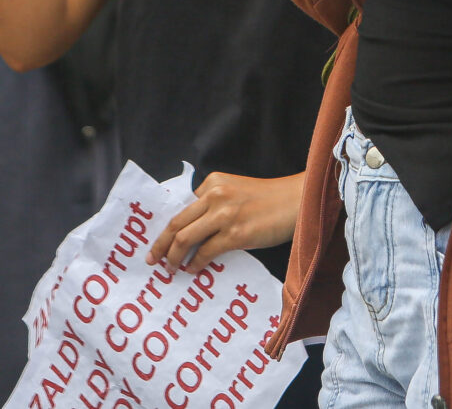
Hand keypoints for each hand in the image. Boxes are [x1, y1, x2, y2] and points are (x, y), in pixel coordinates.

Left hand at [147, 173, 302, 272]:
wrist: (298, 202)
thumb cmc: (270, 200)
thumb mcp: (237, 191)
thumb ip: (215, 204)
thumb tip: (194, 232)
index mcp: (213, 182)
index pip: (183, 207)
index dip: (169, 227)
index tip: (161, 241)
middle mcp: (215, 195)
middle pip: (176, 222)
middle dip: (160, 244)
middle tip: (152, 259)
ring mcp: (224, 215)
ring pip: (184, 238)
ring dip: (173, 256)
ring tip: (171, 268)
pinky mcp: (235, 234)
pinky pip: (205, 252)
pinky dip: (195, 263)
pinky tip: (193, 269)